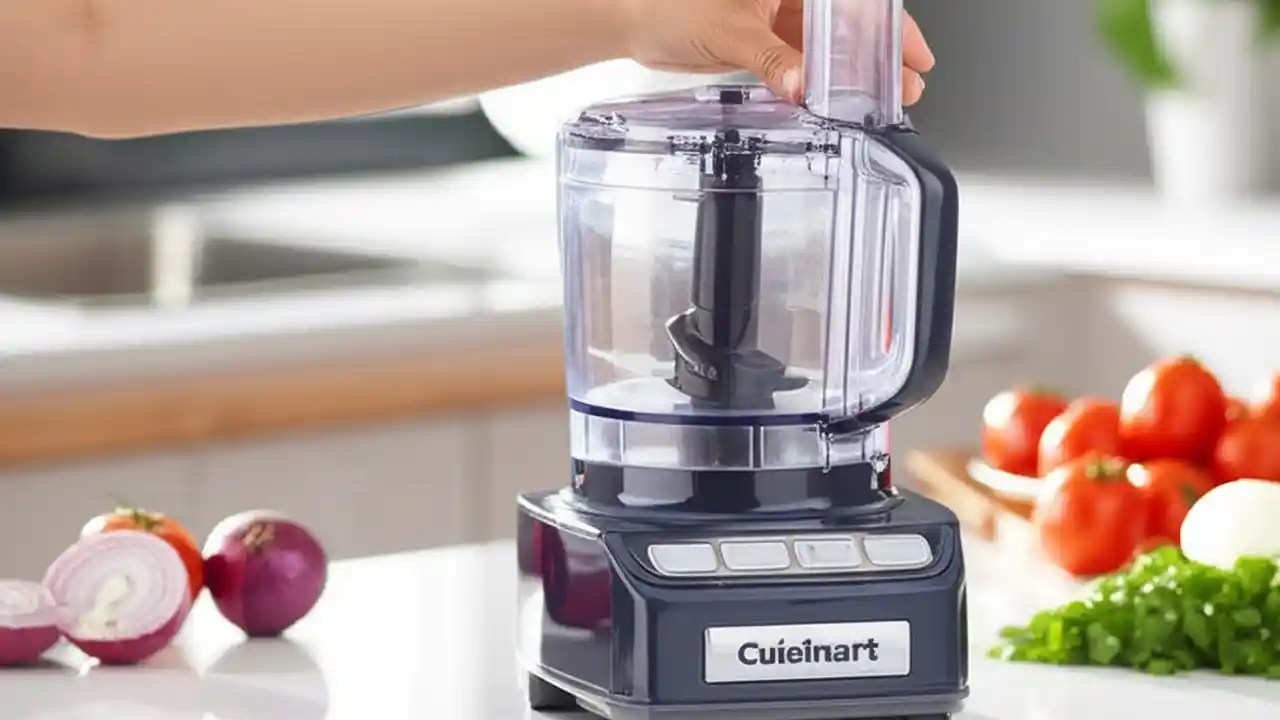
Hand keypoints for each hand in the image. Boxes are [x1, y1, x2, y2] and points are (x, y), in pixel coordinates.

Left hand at [623, 0, 934, 106]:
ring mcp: (777, 12)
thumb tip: (803, 85)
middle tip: (908, 82)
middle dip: (879, 51)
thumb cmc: (669, 3)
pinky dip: (820, 77)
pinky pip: (802, 57)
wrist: (632, 20)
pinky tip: (838, 99)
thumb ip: (772, 60)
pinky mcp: (764, 35)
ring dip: (853, 70)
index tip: (913, 51)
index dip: (889, 25)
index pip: (853, 1)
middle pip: (848, 20)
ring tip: (882, 99)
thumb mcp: (730, 31)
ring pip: (828, 42)